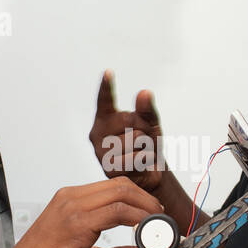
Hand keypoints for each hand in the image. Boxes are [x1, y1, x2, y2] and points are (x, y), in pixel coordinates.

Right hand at [0, 177, 159, 247]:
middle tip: (162, 220)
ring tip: (157, 228)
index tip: (155, 216)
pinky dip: (138, 220)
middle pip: (121, 186)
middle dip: (148, 201)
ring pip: (122, 194)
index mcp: (71, 201)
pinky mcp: (75, 223)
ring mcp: (72, 208)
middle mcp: (71, 198)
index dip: (140, 199)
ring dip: (146, 209)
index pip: (114, 188)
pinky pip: (117, 212)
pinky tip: (145, 233)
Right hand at [88, 71, 164, 192]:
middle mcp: (97, 133)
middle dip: (144, 130)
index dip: (106, 87)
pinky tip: (139, 165)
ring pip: (135, 139)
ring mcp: (101, 151)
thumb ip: (146, 110)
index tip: (108, 73)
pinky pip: (135, 158)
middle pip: (130, 120)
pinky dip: (144, 160)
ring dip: (145, 147)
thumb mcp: (150, 125)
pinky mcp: (108, 168)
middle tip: (142, 142)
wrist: (149, 174)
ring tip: (139, 154)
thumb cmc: (146, 146)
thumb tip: (144, 92)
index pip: (105, 101)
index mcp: (105, 119)